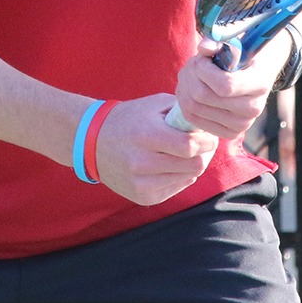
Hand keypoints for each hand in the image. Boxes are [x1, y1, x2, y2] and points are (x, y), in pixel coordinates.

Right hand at [91, 93, 218, 205]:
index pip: (189, 146)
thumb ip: (183, 113)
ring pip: (188, 178)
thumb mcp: (154, 105)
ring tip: (184, 153)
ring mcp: (141, 183)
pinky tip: (170, 165)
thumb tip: (209, 126)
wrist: (93, 142)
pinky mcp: (143, 197)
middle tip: (204, 146)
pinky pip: (176, 188)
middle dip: (204, 154)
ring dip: (192, 165)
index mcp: (146, 135)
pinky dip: (180, 176)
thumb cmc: (130, 119)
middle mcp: (142, 163)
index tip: (209, 136)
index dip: (206, 142)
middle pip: (193, 165)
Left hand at [171, 33, 287, 140]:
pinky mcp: (229, 133)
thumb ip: (218, 42)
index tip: (202, 58)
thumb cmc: (244, 54)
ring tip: (192, 74)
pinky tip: (191, 89)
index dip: (204, 70)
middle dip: (191, 76)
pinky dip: (186, 102)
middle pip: (203, 96)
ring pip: (194, 108)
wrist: (259, 73)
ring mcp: (242, 124)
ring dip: (185, 87)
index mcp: (259, 84)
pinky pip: (194, 119)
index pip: (224, 85)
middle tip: (193, 64)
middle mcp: (253, 109)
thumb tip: (204, 48)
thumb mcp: (236, 42)